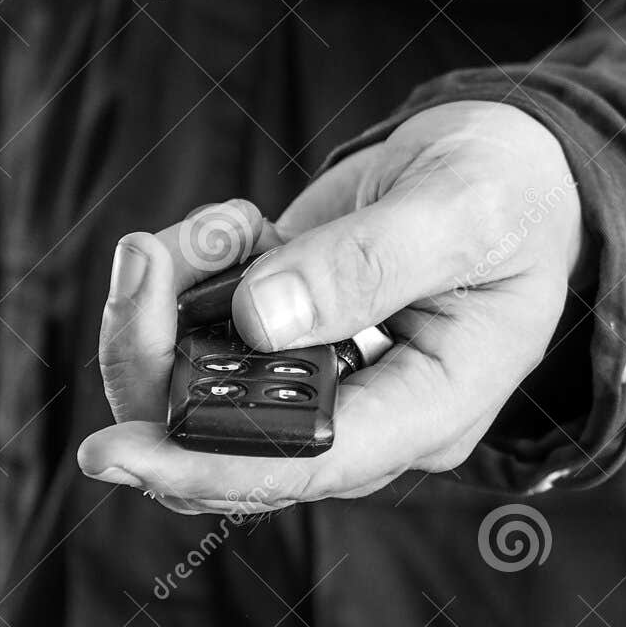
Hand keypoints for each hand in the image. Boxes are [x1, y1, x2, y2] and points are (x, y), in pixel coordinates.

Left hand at [78, 100, 582, 513]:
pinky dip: (190, 272)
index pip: (306, 462)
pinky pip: (202, 331)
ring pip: (196, 390)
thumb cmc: (513, 191)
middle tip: (144, 256)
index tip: (112, 449)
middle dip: (155, 356)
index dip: (205, 463)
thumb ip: (369, 262)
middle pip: (226, 441)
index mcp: (431, 408)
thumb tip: (256, 320)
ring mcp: (321, 378)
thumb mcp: (463, 210)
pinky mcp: (286, 335)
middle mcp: (367, 414)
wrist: (511, 162)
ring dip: (166, 306)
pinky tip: (234, 223)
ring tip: (212, 224)